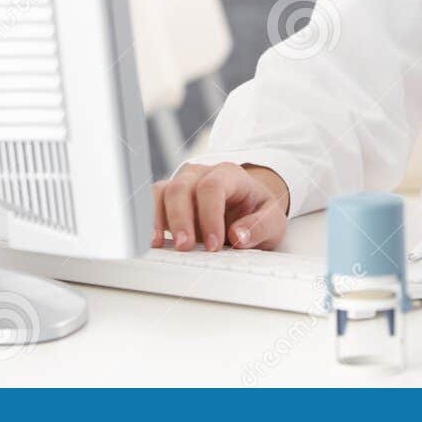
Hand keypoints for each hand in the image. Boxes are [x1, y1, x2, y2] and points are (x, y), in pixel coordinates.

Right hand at [151, 162, 289, 250]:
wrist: (247, 205)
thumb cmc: (257, 211)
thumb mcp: (273, 221)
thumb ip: (260, 227)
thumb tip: (239, 235)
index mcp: (230, 175)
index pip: (213, 187)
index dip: (210, 216)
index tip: (214, 245)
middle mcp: (202, 175)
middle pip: (182, 187)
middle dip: (181, 219)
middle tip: (185, 247)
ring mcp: (183, 184)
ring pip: (162, 192)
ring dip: (159, 219)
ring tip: (161, 245)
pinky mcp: (169, 199)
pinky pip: (151, 202)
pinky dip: (148, 220)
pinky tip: (152, 240)